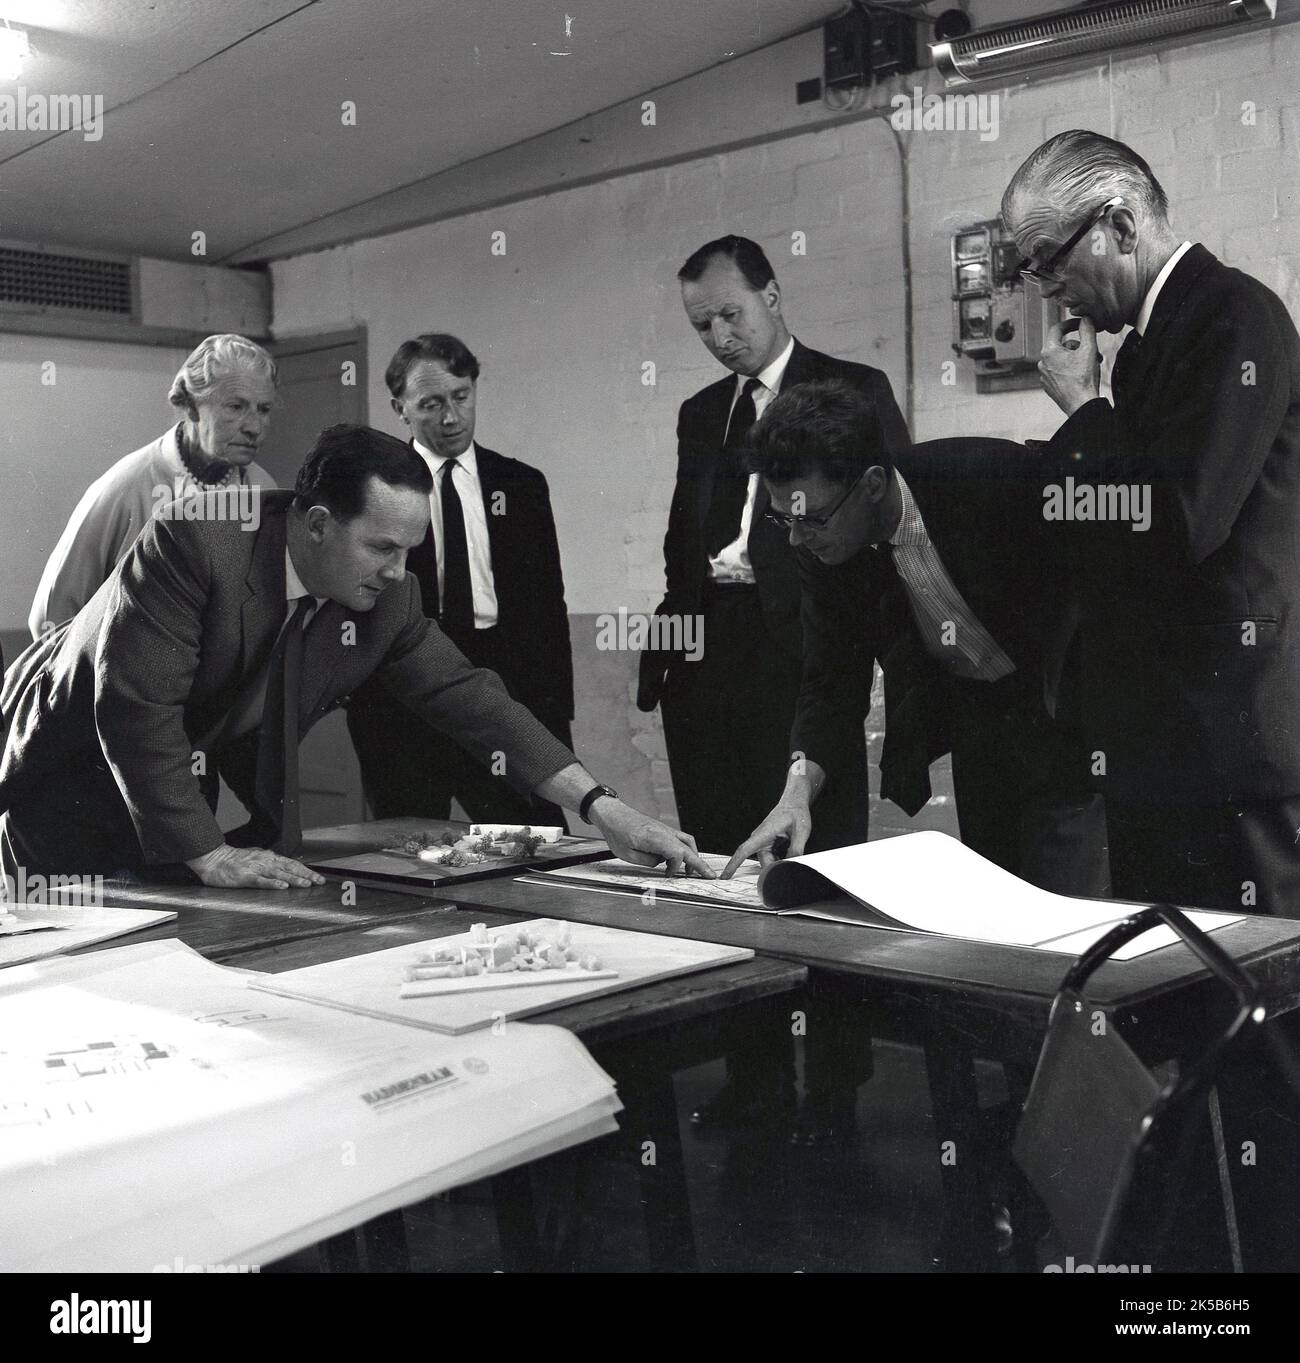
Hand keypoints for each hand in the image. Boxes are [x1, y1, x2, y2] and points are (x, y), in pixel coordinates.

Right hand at [186, 843, 324, 889]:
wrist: (214, 859)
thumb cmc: (234, 861)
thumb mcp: (257, 860)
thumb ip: (271, 865)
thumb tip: (287, 872)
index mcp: (269, 858)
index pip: (293, 864)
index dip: (307, 870)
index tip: (319, 878)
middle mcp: (266, 861)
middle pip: (290, 868)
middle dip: (306, 875)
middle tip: (319, 882)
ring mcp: (256, 868)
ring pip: (279, 874)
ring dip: (294, 879)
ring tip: (307, 884)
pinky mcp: (245, 877)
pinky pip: (262, 881)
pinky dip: (273, 884)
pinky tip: (283, 887)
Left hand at [589, 799, 714, 877]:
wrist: (613, 814)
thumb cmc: (616, 833)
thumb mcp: (628, 855)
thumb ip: (648, 862)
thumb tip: (661, 863)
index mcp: (655, 837)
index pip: (678, 853)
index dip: (676, 867)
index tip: (668, 874)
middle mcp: (664, 831)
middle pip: (688, 848)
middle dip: (700, 864)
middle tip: (710, 876)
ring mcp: (665, 829)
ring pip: (687, 841)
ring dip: (693, 856)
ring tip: (692, 871)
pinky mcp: (663, 829)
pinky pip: (680, 838)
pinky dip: (685, 849)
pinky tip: (679, 859)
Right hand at [722, 801, 811, 877]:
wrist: (794, 803)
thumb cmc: (795, 813)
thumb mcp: (801, 831)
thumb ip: (796, 849)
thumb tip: (792, 863)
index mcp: (762, 834)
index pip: (743, 851)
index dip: (733, 864)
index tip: (724, 876)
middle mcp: (759, 840)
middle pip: (764, 863)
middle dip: (776, 869)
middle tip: (793, 865)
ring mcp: (763, 843)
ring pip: (769, 862)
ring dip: (780, 862)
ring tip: (793, 850)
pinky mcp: (768, 845)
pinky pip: (772, 858)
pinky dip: (781, 859)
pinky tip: (790, 851)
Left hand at [1039, 317, 1100, 414]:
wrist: (1081, 405)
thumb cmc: (1083, 379)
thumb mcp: (1089, 349)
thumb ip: (1087, 329)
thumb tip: (1085, 319)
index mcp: (1049, 352)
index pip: (1057, 329)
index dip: (1070, 323)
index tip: (1080, 323)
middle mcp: (1043, 363)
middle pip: (1062, 345)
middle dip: (1079, 346)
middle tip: (1093, 351)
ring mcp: (1044, 375)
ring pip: (1062, 359)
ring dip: (1077, 358)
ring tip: (1091, 364)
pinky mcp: (1049, 385)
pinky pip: (1059, 371)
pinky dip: (1071, 369)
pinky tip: (1081, 374)